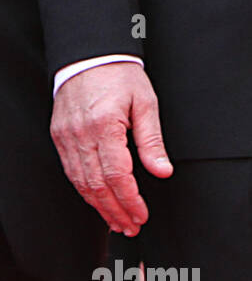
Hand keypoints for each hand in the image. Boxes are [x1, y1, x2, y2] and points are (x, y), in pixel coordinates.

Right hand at [50, 63, 172, 235]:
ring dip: (100, 206)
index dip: (130, 200)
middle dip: (115, 211)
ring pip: (81, 183)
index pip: (116, 175)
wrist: (92, 55)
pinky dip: (86, 191)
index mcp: (104, 125)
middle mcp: (81, 136)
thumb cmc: (121, 75)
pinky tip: (99, 200)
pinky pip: (71, 172)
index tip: (141, 215)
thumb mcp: (146, 103)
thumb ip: (152, 140)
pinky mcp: (60, 137)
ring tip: (118, 221)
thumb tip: (162, 171)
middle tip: (131, 226)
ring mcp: (67, 138)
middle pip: (96, 186)